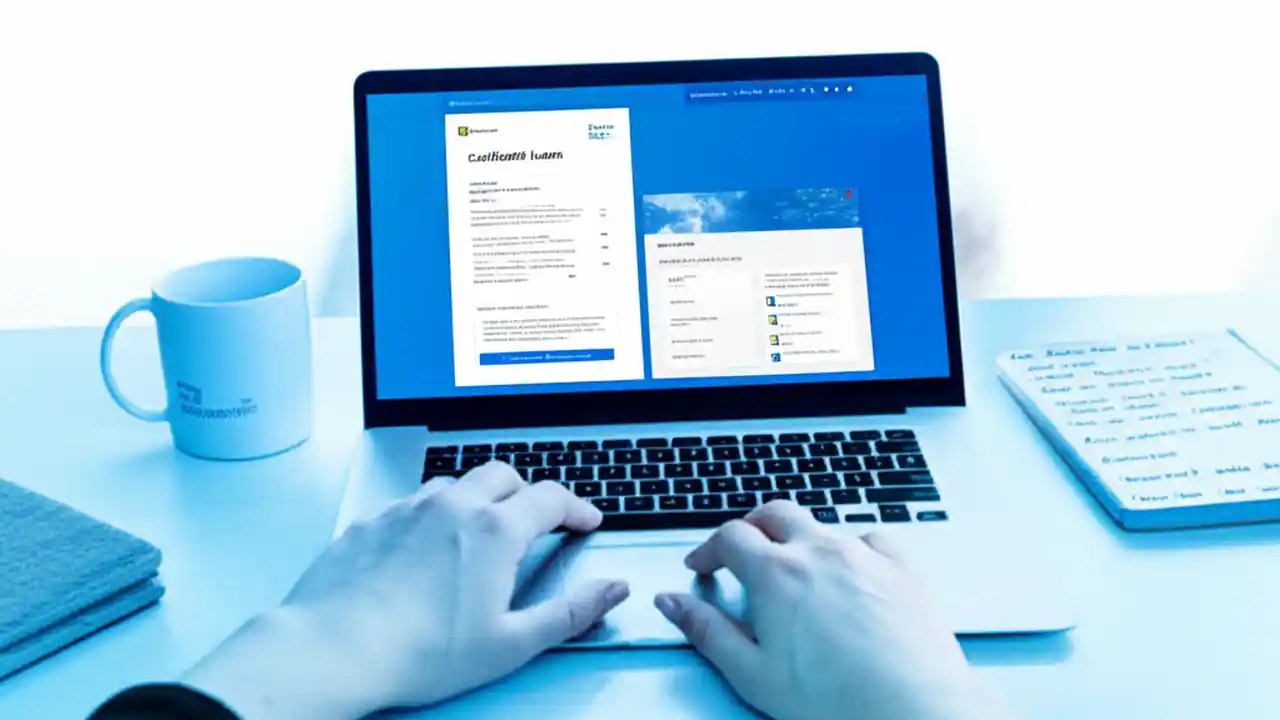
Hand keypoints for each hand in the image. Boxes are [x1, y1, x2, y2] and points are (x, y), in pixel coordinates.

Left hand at [183, 462, 629, 718]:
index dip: (575, 507)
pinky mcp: (371, 521)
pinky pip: (411, 502)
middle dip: (527, 492)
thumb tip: (612, 591)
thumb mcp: (512, 643)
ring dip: (477, 498)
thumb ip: (571, 612)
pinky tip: (426, 546)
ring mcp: (407, 509)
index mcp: (494, 531)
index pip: (550, 498)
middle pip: (503, 475)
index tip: (584, 521)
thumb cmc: (419, 653)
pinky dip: (431, 513)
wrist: (334, 649)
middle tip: (535, 520)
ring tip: (480, 530)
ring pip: (455, 483)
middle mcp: (452, 506)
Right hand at [655, 501, 1008, 719]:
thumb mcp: (753, 674)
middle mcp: (819, 552)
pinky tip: (850, 569)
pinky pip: (870, 539)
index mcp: (776, 575)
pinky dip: (850, 547)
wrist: (915, 709)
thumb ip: (708, 632)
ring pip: (820, 524)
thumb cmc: (838, 701)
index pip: (730, 537)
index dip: (708, 549)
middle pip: (774, 514)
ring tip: (793, 567)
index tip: (702, 566)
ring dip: (798, 538)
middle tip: (739, 551)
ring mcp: (863, 555)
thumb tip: (672, 603)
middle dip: (750, 527)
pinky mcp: (901, 568)